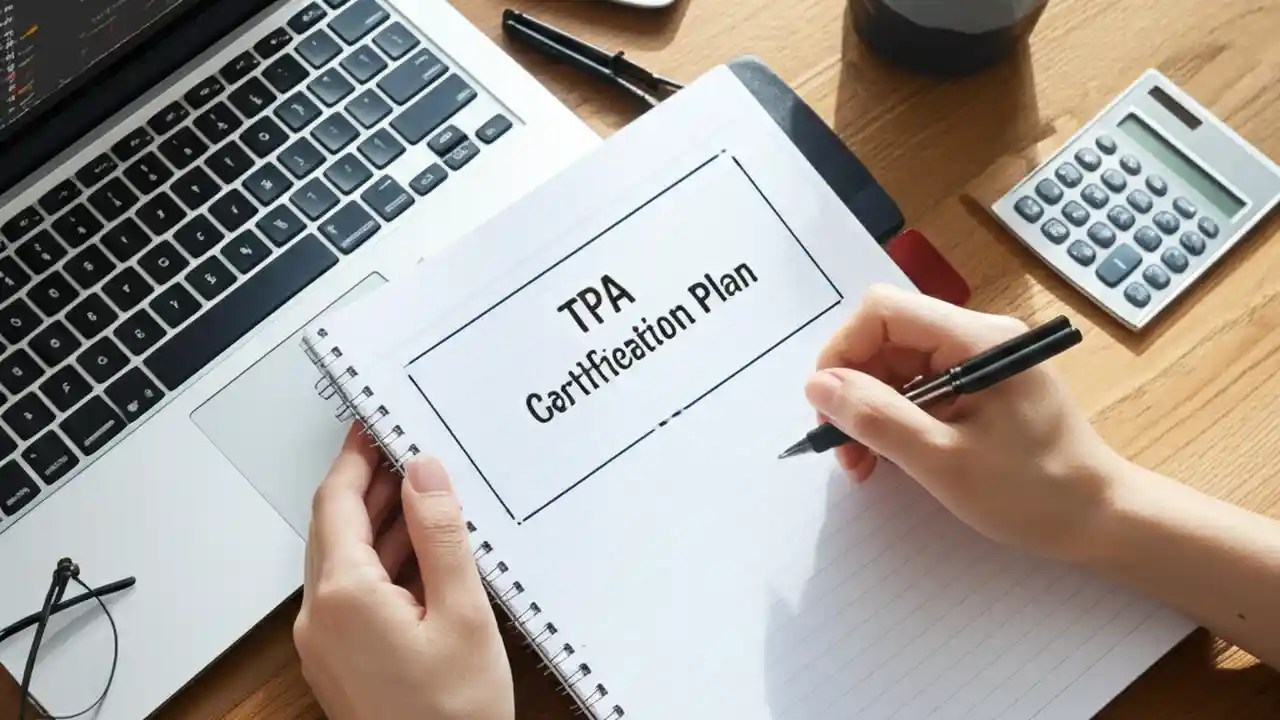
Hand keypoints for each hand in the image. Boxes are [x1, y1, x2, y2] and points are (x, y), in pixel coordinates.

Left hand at [294, 425, 512, 719]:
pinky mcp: (341, 658)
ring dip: (375, 521)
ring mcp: (326, 641)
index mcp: (345, 596)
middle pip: (332, 526)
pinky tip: (418, 553)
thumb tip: (425, 473)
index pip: (336, 501)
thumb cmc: (452, 716)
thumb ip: (440, 536)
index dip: (355, 456)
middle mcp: (321, 616)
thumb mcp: (463, 614)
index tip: (372, 424)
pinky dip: (379, 560)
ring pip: (342, 558)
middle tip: (401, 448)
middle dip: (366, 483)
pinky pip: (351, 590)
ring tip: (419, 492)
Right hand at [805, 285, 1126, 562]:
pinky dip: (894, 420)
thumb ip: (877, 418)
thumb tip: (819, 385)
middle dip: (853, 391)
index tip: (828, 407)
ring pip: (896, 366)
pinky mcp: (980, 386)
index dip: (843, 352)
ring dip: (869, 411)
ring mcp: (980, 360)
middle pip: (886, 338)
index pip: (883, 312)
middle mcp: (978, 336)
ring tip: (864, 463)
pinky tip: (889, 457)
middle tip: (844, 449)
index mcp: (977, 339)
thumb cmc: (1034, 493)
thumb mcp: (944, 460)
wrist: (1100, 519)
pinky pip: (918, 387)